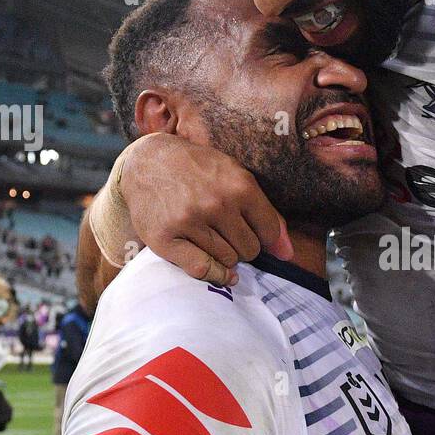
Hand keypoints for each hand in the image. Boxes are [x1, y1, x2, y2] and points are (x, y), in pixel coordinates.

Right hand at [120, 135, 291, 284]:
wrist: (146, 161)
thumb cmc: (198, 170)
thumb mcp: (235, 177)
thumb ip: (266, 213)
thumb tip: (288, 254)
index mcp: (239, 185)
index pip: (269, 232)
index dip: (263, 237)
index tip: (250, 230)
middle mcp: (216, 204)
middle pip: (249, 250)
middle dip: (243, 247)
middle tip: (226, 234)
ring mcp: (189, 221)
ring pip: (227, 261)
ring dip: (224, 256)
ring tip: (211, 239)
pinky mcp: (165, 238)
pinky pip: (201, 269)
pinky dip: (211, 273)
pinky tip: (212, 267)